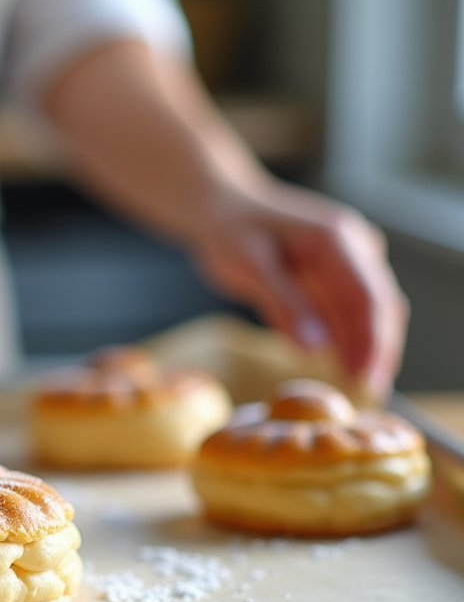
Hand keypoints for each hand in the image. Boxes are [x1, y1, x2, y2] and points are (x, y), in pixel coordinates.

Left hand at [189, 183, 407, 399]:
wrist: (223, 207)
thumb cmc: (230, 231)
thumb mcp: (247, 266)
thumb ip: (282, 304)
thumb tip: (315, 346)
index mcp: (335, 239)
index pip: (367, 298)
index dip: (370, 342)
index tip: (364, 378)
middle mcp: (354, 246)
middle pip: (379, 306)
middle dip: (377, 351)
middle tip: (366, 393)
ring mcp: (351, 258)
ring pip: (371, 311)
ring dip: (367, 348)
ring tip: (358, 388)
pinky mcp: (338, 273)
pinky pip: (351, 310)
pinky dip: (350, 338)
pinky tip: (343, 367)